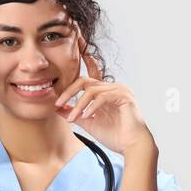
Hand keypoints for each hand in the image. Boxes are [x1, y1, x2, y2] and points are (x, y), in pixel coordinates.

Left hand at [51, 38, 153, 153]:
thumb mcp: (88, 122)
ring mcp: (120, 90)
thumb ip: (74, 113)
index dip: (85, 58)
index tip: (77, 43)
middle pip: (84, 80)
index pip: (92, 72)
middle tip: (57, 102)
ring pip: (91, 90)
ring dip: (78, 105)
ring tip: (73, 118)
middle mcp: (113, 87)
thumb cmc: (114, 135)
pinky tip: (85, 116)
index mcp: (105, 91)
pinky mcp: (124, 97)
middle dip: (69, 91)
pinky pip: (102, 97)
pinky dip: (91, 107)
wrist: (132, 147)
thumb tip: (58, 108)